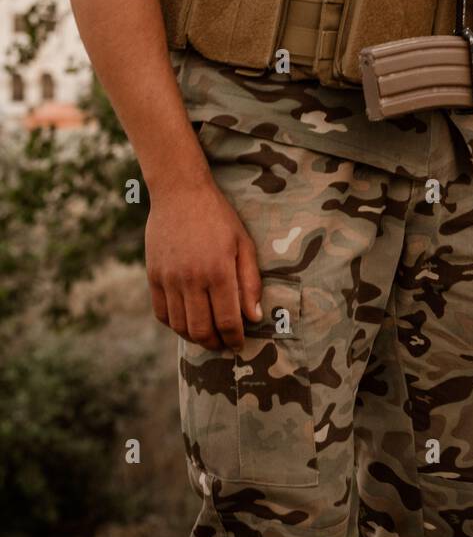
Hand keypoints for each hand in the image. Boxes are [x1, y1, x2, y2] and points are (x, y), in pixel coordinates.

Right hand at [145, 173, 262, 350]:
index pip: (228, 321)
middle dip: (215, 343)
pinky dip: (175, 324)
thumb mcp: (244, 244)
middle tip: (224, 342)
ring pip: (180, 326)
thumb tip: (254, 317)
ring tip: (207, 333)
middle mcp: (192, 278)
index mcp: (219, 271)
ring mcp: (169, 278)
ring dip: (195, 336)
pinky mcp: (153, 276)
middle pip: (202, 330)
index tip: (239, 343)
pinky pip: (162, 313)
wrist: (180, 193)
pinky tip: (187, 320)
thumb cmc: (218, 217)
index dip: (235, 338)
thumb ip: (250, 282)